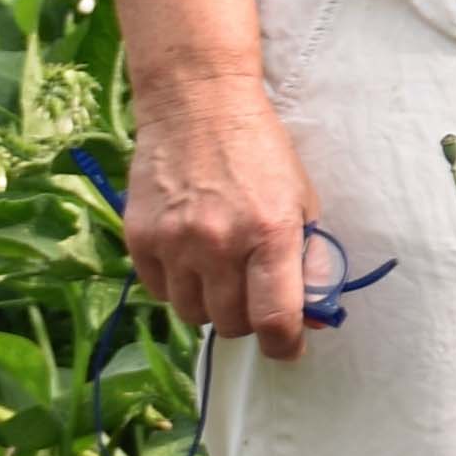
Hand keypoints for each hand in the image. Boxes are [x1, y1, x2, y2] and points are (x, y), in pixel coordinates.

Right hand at [127, 72, 318, 359]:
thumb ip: (310, 259)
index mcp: (270, 233)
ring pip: (192, 314)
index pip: (275, 317)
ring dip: (211, 306)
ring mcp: (174, 243)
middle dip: (249, 321)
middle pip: (231, 323)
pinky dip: (178, 287)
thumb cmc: (260, 153)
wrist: (197, 107)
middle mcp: (219, 244)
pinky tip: (191, 259)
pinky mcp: (139, 239)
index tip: (288, 347)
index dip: (284, 344)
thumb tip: (316, 314)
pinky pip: (160, 292)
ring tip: (221, 274)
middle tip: (254, 298)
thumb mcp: (303, 201)